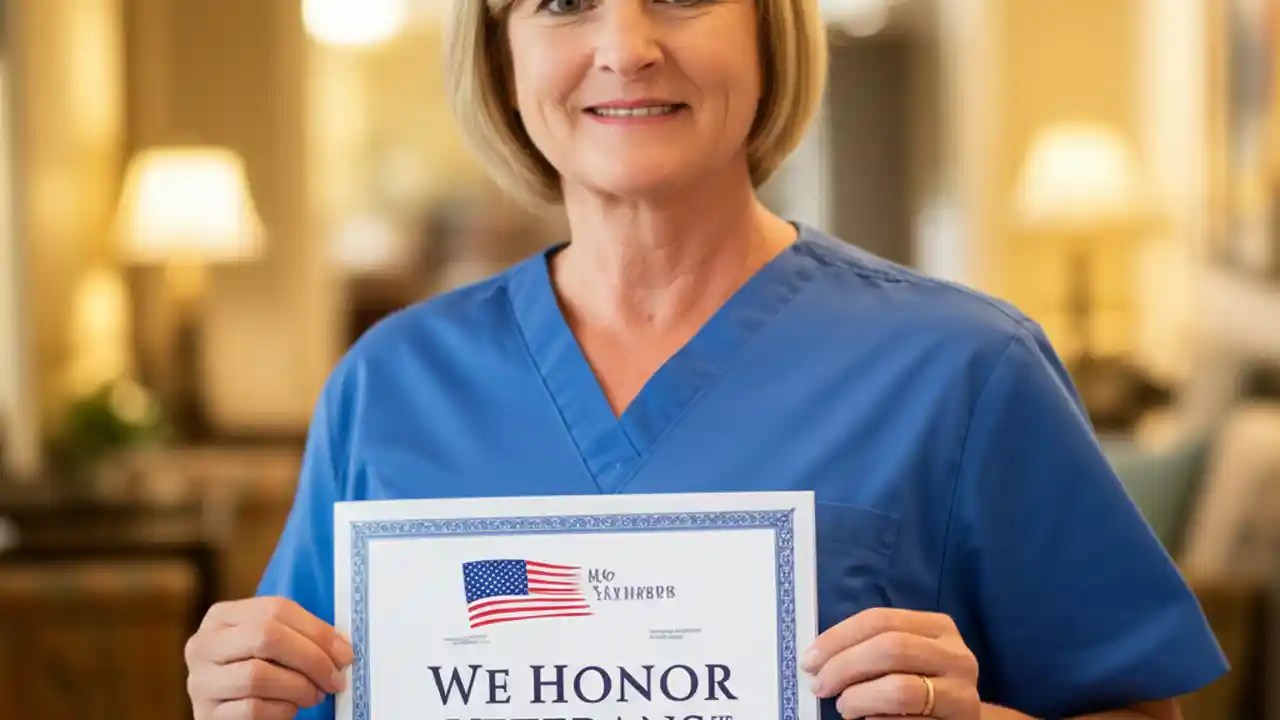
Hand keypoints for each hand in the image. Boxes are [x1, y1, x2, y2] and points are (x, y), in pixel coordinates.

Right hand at [186, 597, 354, 719]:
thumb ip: (301, 637)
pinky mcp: (205, 715)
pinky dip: (282, 710)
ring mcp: (200, 681)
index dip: (317, 631)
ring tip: (314, 695)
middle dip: (312, 659)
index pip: (275, 609)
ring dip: (299, 688)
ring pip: (257, 676)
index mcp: (222, 616)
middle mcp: (203, 644)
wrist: (232, 711)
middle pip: (265, 637)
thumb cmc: (262, 671)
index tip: (345, 654)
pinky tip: (290, 709)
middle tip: (335, 679)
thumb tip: (342, 650)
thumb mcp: (275, 645)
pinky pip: (251, 710)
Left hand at [800, 607, 980, 719]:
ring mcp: (962, 694)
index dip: (839, 638)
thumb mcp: (906, 655)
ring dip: (859, 698)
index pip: (881, 620)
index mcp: (938, 628)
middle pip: (891, 649)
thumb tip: (817, 657)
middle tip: (819, 685)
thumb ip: (872, 647)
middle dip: (844, 666)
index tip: (810, 659)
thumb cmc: (921, 681)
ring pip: (900, 689)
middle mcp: (956, 656)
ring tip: (844, 707)